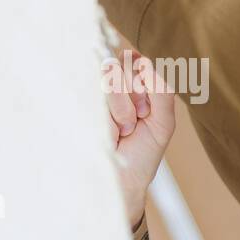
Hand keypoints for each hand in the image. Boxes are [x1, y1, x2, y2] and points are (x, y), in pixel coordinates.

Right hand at [104, 50, 176, 228]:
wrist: (121, 179)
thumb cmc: (142, 151)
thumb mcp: (163, 121)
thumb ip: (161, 90)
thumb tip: (143, 60)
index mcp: (127, 86)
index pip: (138, 62)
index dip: (146, 82)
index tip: (147, 110)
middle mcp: (106, 85)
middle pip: (125, 66)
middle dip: (138, 97)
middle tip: (135, 123)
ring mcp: (89, 93)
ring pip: (112, 75)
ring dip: (125, 108)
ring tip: (124, 129)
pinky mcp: (76, 101)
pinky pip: (101, 89)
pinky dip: (114, 112)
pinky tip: (113, 129)